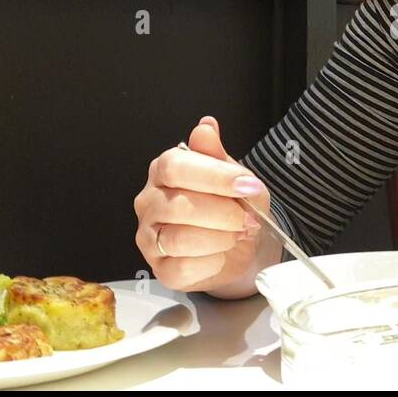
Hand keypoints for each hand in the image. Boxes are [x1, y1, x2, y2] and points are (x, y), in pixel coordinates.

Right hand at [133, 116, 266, 293]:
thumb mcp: (234, 177)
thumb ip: (218, 155)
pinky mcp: (160, 270)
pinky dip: (212, 262)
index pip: (175, 167)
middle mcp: (149, 202)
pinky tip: (222, 254)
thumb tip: (206, 127)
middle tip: (247, 217)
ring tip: (237, 234)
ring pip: (179, 239)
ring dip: (220, 238)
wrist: (240, 247)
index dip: (214, 177)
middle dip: (223, 213)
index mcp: (164, 171)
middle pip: (179, 205)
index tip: (247, 186)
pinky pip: (183, 267)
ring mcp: (150, 237)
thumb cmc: (232, 206)